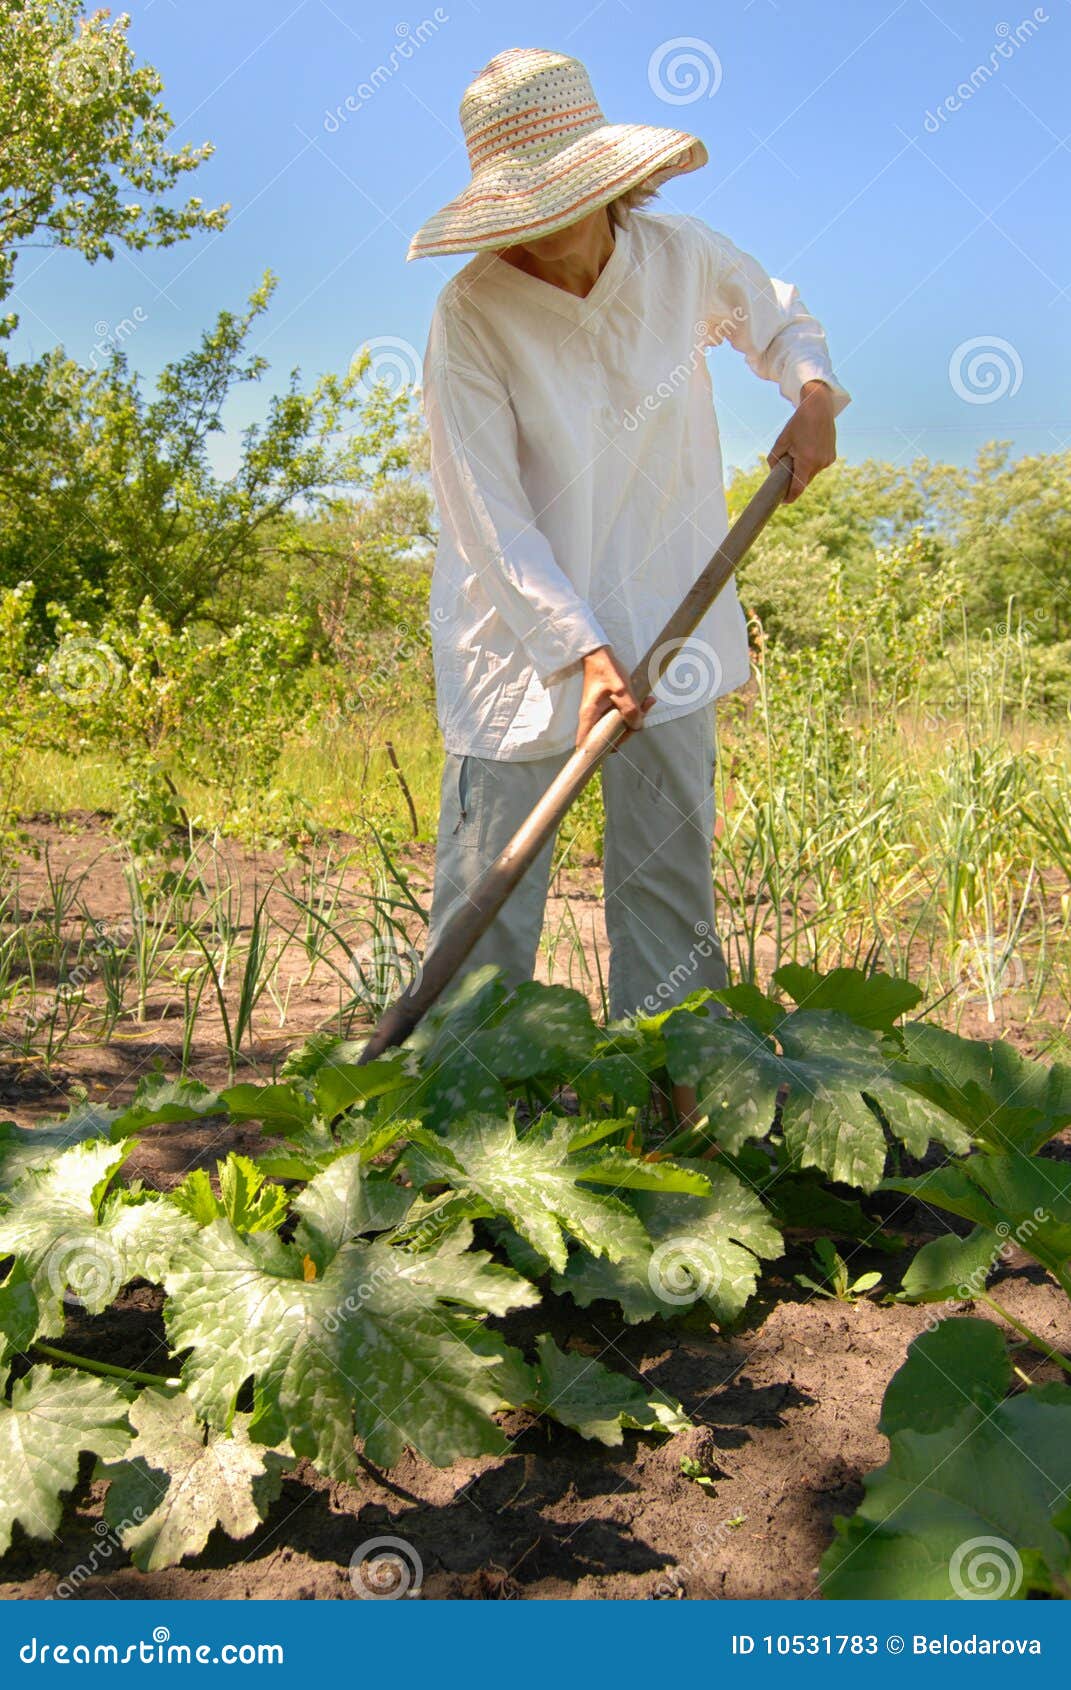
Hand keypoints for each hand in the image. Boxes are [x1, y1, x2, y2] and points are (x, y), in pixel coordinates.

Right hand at [576, 645, 652, 746]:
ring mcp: (600, 711)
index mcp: (590, 716)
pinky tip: (644, 700)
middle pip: (608, 736)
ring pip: (617, 724)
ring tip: (647, 703)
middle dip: (628, 730)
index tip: (616, 746)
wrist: (600, 653)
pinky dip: (633, 709)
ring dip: (634, 717)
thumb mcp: (621, 689)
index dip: (598, 751)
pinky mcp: (607, 705)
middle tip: (642, 717)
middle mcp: (592, 717)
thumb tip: (637, 726)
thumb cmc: (606, 669)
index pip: (586, 744)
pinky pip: (621, 714)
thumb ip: (630, 709)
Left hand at [768, 380, 836, 503]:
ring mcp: (828, 460)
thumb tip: (773, 473)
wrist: (818, 407)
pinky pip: (818, 466)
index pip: (798, 488)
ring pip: (812, 474)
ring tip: (798, 455)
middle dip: (794, 481)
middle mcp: (820, 463)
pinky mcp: (832, 457)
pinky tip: (808, 450)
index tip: (782, 501)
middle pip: (804, 481)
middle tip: (784, 476)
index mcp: (807, 461)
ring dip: (803, 471)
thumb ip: (774, 459)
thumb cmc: (798, 423)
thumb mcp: (781, 441)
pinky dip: (811, 464)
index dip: (789, 497)